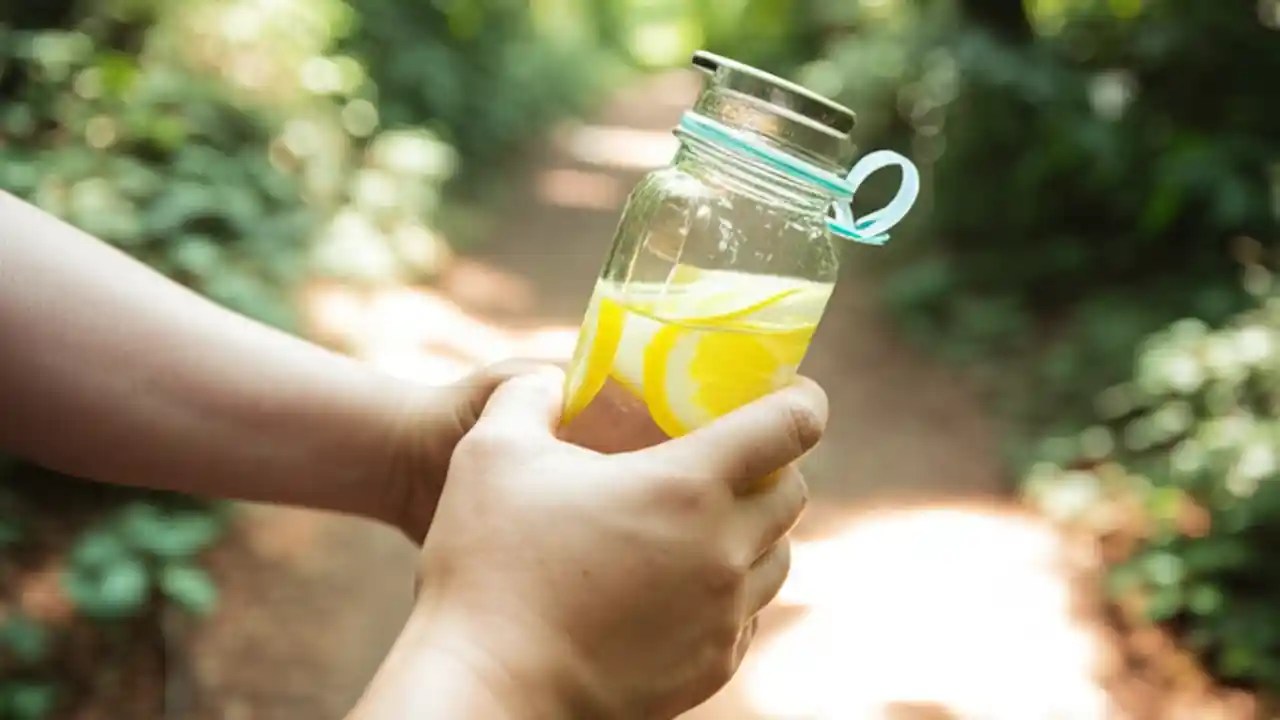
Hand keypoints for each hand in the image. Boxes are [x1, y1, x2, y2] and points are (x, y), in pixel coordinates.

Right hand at [403, 367, 824, 717]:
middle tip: (733, 452)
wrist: (490, 687)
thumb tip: (549, 383)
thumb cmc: (489, 564)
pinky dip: (732, 589)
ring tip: (706, 519)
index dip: (801, 397)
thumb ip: (528, 397)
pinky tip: (682, 582)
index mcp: (688, 486)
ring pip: (777, 559)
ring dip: (757, 529)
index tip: (790, 389)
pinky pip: (746, 615)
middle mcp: (723, 551)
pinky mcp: (710, 668)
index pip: (791, 425)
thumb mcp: (491, 451)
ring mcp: (721, 617)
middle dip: (775, 464)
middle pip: (792, 493)